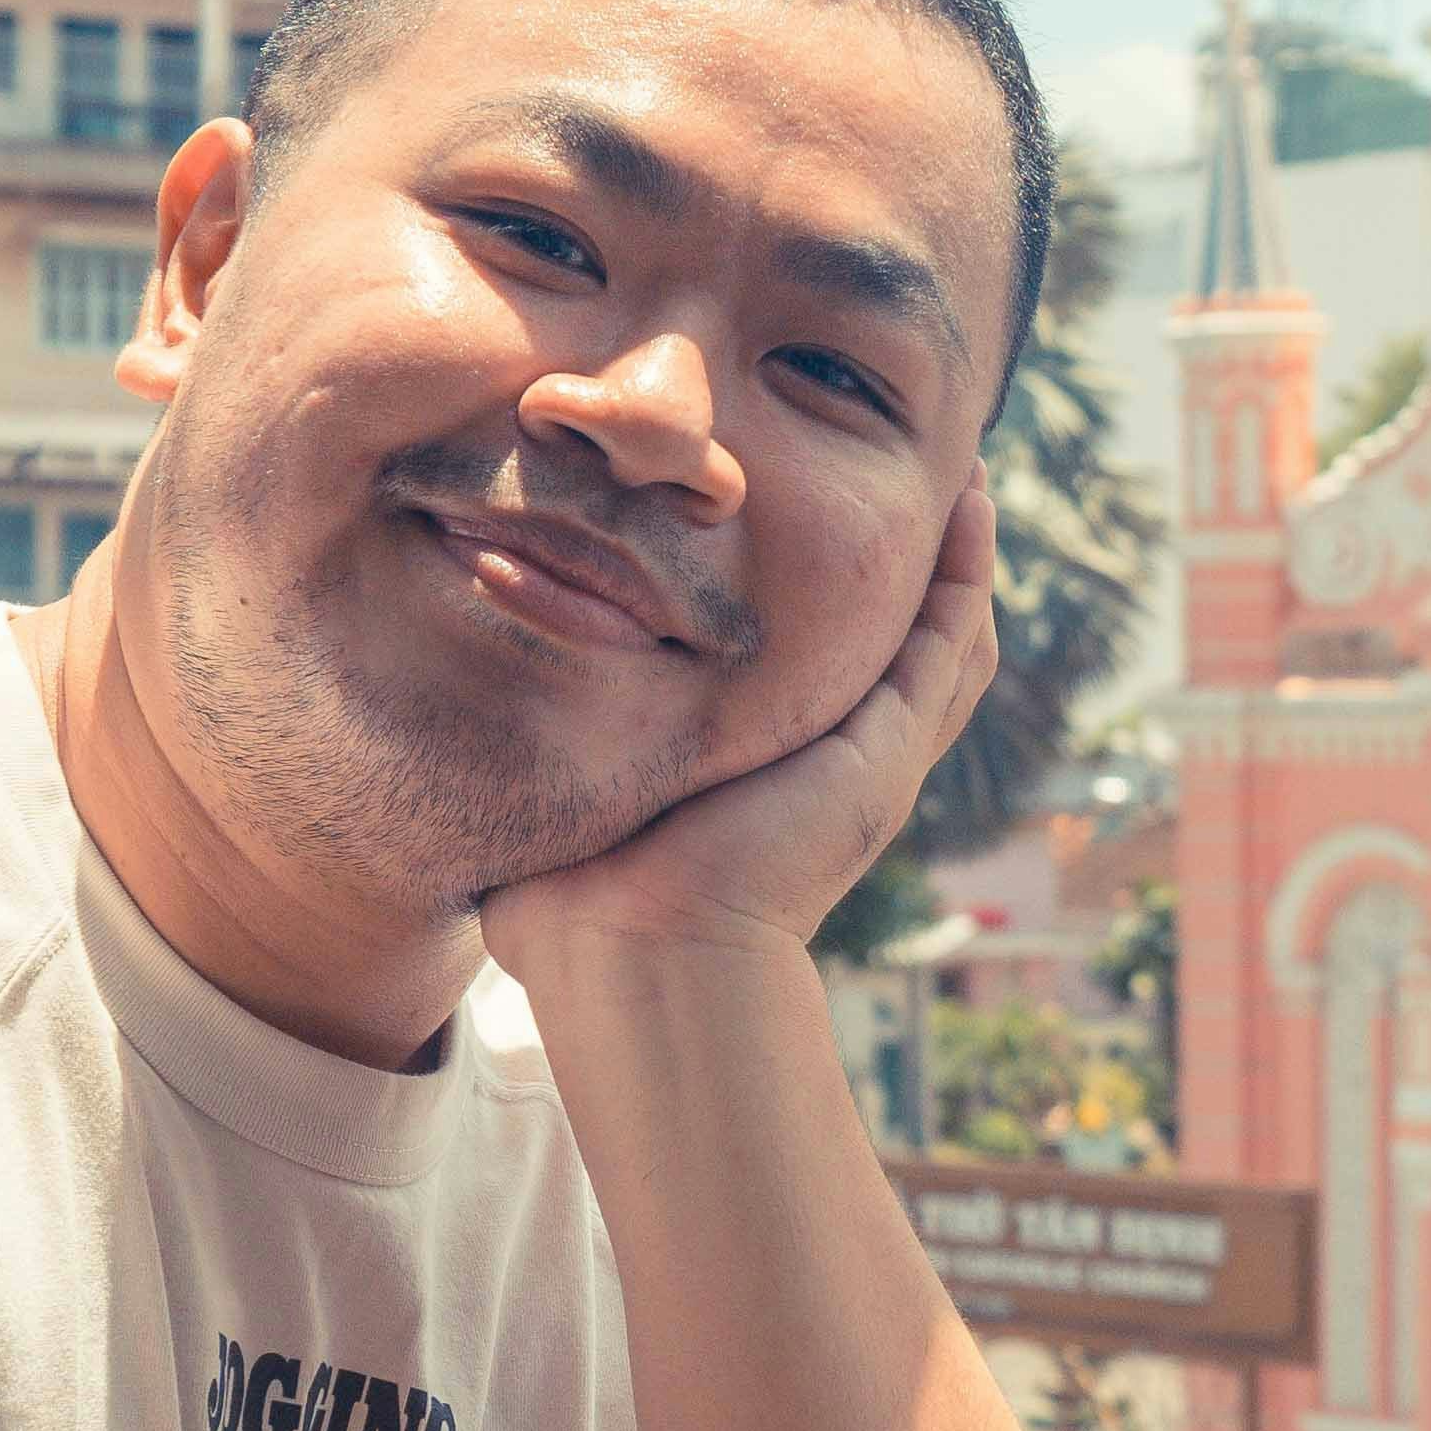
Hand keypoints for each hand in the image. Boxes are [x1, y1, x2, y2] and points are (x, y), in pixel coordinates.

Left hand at [481, 478, 996, 983]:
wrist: (632, 958)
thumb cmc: (574, 908)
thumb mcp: (569, 795)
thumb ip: (544, 750)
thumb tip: (460, 721)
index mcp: (768, 777)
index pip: (826, 674)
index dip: (839, 602)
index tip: (818, 517)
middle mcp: (833, 767)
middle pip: (906, 652)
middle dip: (920, 566)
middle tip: (922, 476)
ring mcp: (870, 757)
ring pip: (943, 640)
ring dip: (957, 557)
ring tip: (963, 472)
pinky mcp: (884, 750)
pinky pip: (946, 642)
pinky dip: (966, 570)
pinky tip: (969, 502)